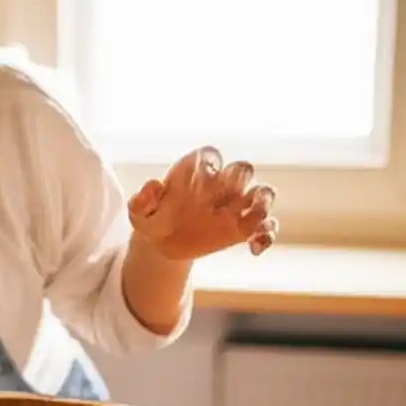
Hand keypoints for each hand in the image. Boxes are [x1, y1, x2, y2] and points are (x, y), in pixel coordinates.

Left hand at [128, 145, 277, 260]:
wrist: (163, 245)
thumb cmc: (152, 220)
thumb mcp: (139, 214)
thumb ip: (142, 200)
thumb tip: (154, 185)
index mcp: (195, 172)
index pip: (210, 155)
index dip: (209, 163)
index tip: (201, 181)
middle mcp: (220, 184)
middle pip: (243, 170)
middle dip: (239, 180)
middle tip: (223, 202)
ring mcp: (235, 205)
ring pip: (264, 193)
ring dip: (264, 203)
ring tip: (252, 220)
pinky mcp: (243, 228)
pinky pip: (266, 226)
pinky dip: (266, 236)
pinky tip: (253, 249)